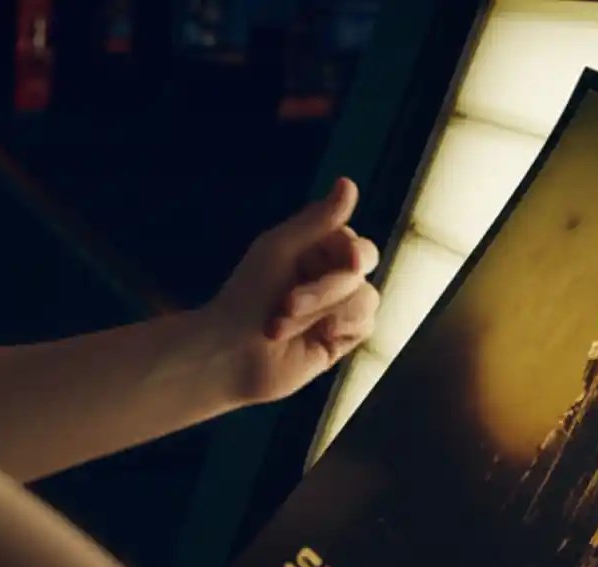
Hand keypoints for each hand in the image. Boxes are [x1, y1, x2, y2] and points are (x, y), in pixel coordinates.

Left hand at [202, 177, 380, 404]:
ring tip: (281, 325)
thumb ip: (319, 220)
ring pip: (367, 298)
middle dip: (328, 288)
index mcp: (316, 249)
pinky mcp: (344, 338)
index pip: (354, 241)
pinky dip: (338, 329)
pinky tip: (314, 337)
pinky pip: (366, 325)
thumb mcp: (280, 249)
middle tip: (288, 303)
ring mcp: (340, 307)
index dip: (352, 251)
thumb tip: (348, 182)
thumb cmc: (246, 296)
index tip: (348, 260)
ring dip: (322, 311)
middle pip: (363, 267)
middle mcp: (331, 275)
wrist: (230, 353)